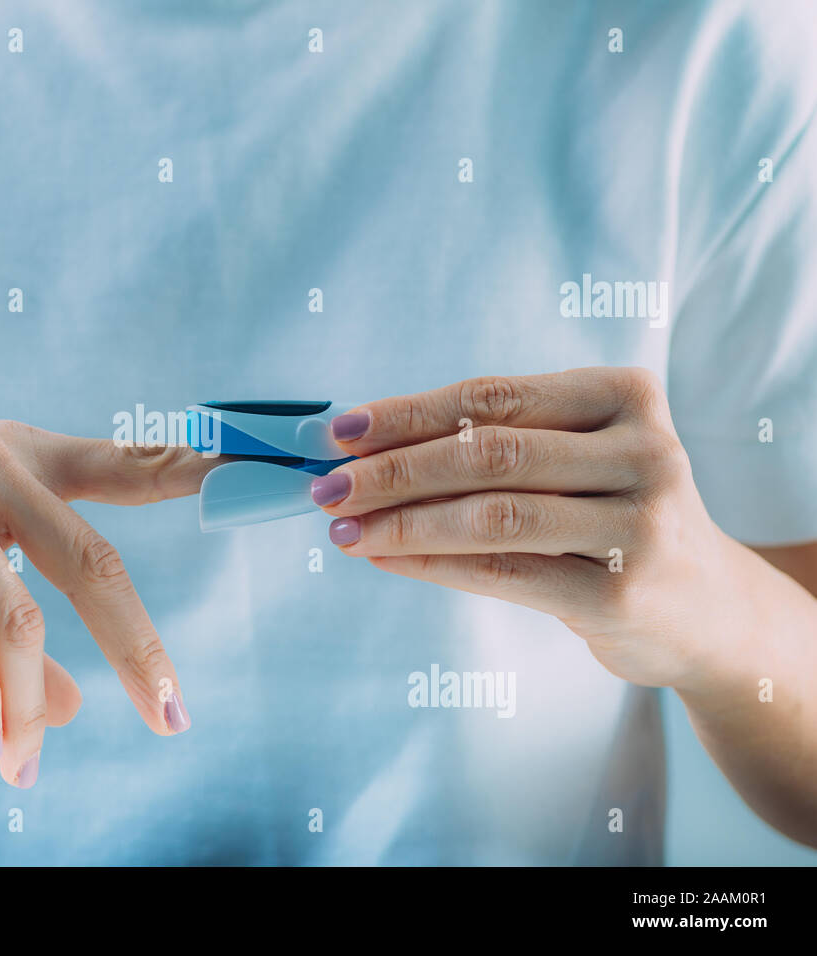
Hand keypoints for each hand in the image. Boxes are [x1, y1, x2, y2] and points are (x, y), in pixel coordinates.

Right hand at [0, 420, 211, 785]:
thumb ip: (19, 626)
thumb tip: (77, 702)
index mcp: (20, 456)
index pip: (130, 461)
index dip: (202, 469)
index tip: (272, 475)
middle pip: (96, 563)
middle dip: (139, 651)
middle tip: (170, 719)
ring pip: (19, 619)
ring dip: (31, 706)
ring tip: (27, 767)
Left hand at [311, 367, 739, 689]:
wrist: (705, 608)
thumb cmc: (610, 515)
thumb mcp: (571, 460)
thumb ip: (488, 444)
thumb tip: (359, 448)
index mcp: (623, 394)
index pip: (492, 396)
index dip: (406, 413)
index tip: (337, 431)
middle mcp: (644, 449)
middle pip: (488, 452)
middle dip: (392, 469)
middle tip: (324, 487)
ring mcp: (641, 522)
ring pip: (494, 514)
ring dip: (402, 521)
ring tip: (342, 531)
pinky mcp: (624, 593)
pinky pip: (505, 573)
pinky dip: (433, 563)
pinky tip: (385, 558)